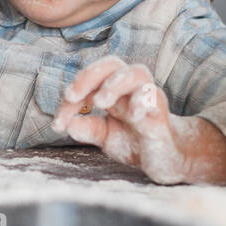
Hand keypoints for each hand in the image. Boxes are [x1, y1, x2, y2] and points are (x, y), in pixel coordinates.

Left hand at [52, 56, 225, 185]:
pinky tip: (131, 115)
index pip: (90, 80)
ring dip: (115, 84)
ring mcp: (148, 99)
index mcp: (114, 91)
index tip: (58, 122)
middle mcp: (131, 89)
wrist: (167, 160)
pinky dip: (142, 101)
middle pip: (113, 64)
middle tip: (72, 97)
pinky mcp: (162, 115)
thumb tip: (68, 124)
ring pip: (137, 73)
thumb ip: (88, 129)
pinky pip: (155, 98)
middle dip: (89, 76)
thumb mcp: (106, 137)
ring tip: (99, 102)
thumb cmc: (136, 142)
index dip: (72, 96)